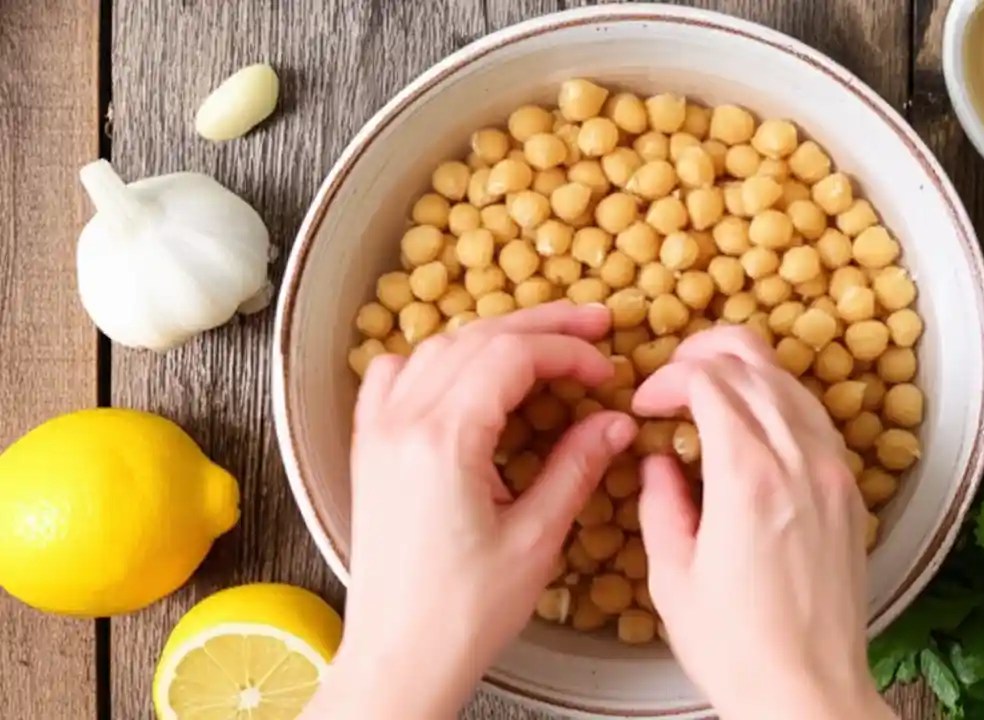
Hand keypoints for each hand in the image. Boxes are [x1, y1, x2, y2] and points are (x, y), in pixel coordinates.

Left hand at [305, 302, 636, 718]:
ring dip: (493, 338)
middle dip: (541, 326)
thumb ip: (576, 467)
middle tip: (592, 324)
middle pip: (476, 338)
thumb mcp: (537, 538)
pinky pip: (393, 378)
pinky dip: (434, 360)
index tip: (605, 371)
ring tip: (541, 345)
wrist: (399, 657)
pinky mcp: (369, 452)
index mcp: (444, 439)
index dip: (568, 352)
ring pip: (437, 349)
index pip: (512, 355)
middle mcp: (402, 423)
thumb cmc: (462, 614)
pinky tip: (461, 372)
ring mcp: (378, 434)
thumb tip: (613, 423)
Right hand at [634, 327, 893, 719]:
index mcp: (748, 476)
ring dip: (747, 370)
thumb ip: (661, 503)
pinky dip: (782, 401)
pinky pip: (818, 420)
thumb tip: (658, 462)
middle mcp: (799, 461)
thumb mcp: (671, 576)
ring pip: (792, 383)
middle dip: (705, 354)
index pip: (708, 381)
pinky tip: (758, 420)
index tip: (646, 403)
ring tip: (711, 385)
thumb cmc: (736, 648)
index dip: (668, 378)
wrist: (809, 693)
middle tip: (672, 374)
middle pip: (755, 364)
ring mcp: (833, 474)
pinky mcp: (850, 494)